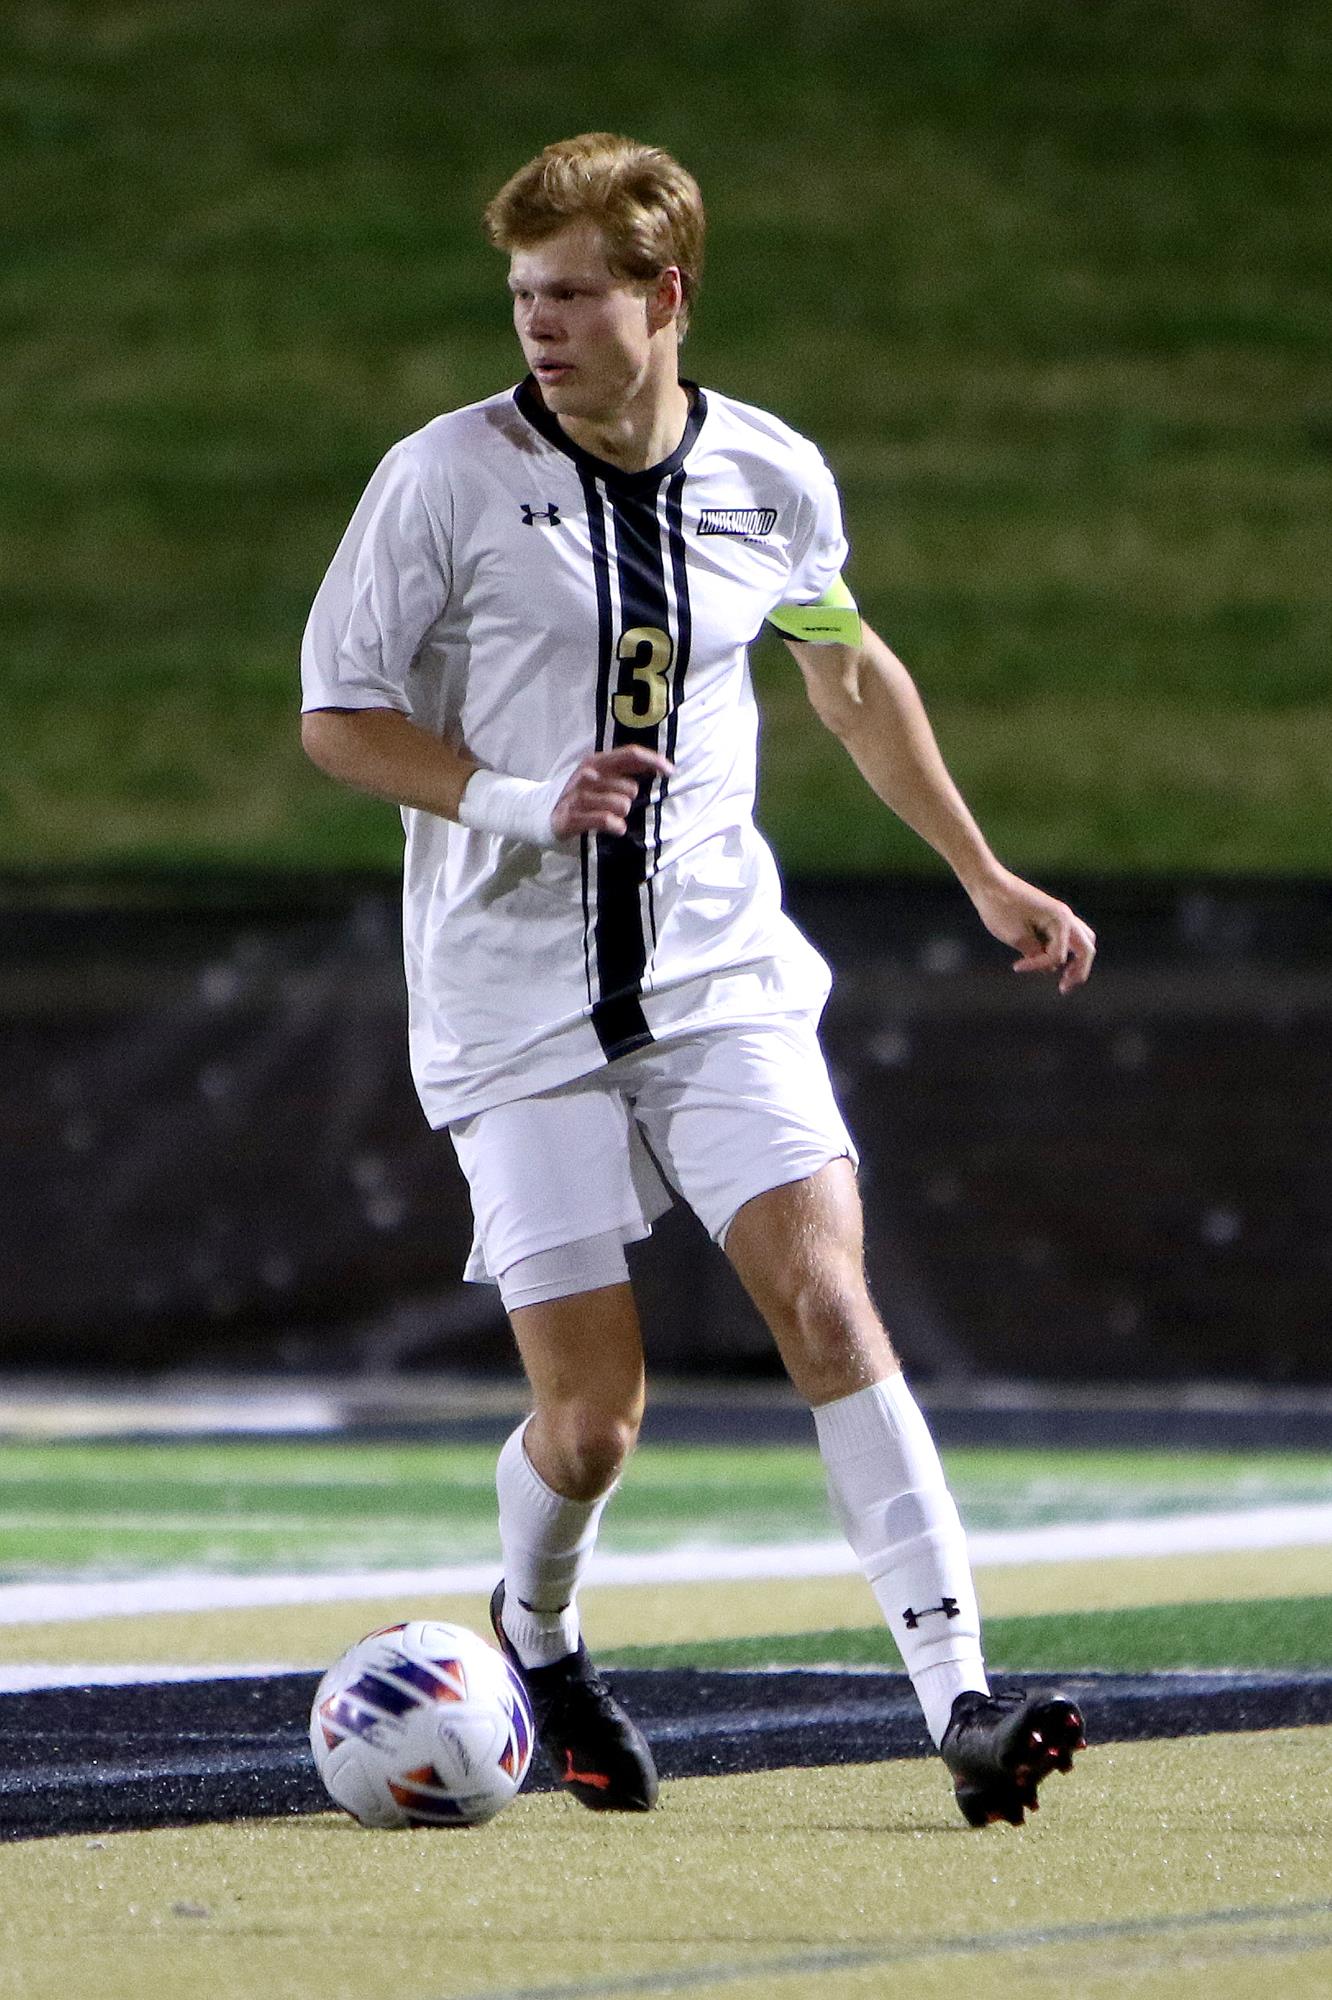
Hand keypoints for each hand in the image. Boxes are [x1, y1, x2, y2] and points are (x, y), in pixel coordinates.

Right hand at [551, 746, 674, 839]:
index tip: (670, 771)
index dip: (653, 760)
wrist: (539, 812)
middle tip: (619, 805)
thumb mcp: (599, 778)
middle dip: (631, 798)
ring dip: (622, 813)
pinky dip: (616, 825)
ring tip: (614, 817)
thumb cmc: (578, 796)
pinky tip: (616, 828)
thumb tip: (659, 767)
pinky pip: (604, 819)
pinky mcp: (570, 817)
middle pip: (629, 786)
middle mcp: (587, 776)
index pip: (630, 754)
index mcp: (596, 762)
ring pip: (620, 803)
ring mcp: (577, 797)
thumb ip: (625, 771)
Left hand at [968, 869, 1096, 993]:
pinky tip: (1052, 961)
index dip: (1038, 966)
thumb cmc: (999, 907)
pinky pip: (1068, 936)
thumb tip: (1049, 967)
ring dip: (1077, 960)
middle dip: (1078, 971)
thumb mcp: (1015, 936)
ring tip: (1066, 978)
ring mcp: (1060, 914)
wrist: (988, 883)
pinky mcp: (1051, 914)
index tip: (1016, 966)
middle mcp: (1066, 916)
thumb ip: (1035, 953)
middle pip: (1086, 949)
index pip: (1057, 956)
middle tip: (1064, 988)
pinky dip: (1066, 950)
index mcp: (1060, 920)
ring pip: (1082, 940)